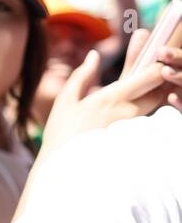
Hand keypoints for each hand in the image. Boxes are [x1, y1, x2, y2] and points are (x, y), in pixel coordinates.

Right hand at [40, 33, 181, 157]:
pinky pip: (146, 117)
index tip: (156, 54)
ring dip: (156, 90)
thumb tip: (94, 55)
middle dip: (161, 75)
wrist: (65, 167)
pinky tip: (143, 101)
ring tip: (151, 81)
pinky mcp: (132, 138)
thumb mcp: (65, 100)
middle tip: (159, 64)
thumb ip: (82, 75)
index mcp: (112, 98)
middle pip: (158, 90)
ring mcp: (133, 127)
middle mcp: (128, 112)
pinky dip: (148, 105)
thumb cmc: (61, 133)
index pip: (148, 76)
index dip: (157, 63)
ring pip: (155, 104)